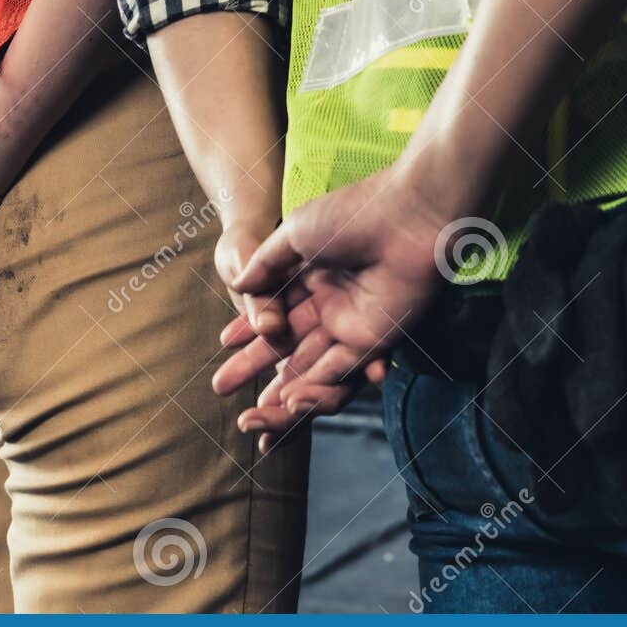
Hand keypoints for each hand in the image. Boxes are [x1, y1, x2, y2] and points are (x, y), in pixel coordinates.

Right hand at [208, 212, 367, 451]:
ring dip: (280, 390)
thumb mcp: (294, 234)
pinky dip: (313, 389)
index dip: (248, 330)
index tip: (224, 344)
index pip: (274, 310)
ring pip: (309, 366)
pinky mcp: (373, 340)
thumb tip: (238, 286)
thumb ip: (266, 264)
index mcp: (311, 274)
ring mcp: (350, 323)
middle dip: (253, 366)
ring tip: (252, 411)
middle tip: (221, 386)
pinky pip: (339, 371)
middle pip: (286, 344)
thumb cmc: (353, 215)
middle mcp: (330, 303)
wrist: (406, 217)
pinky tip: (285, 400)